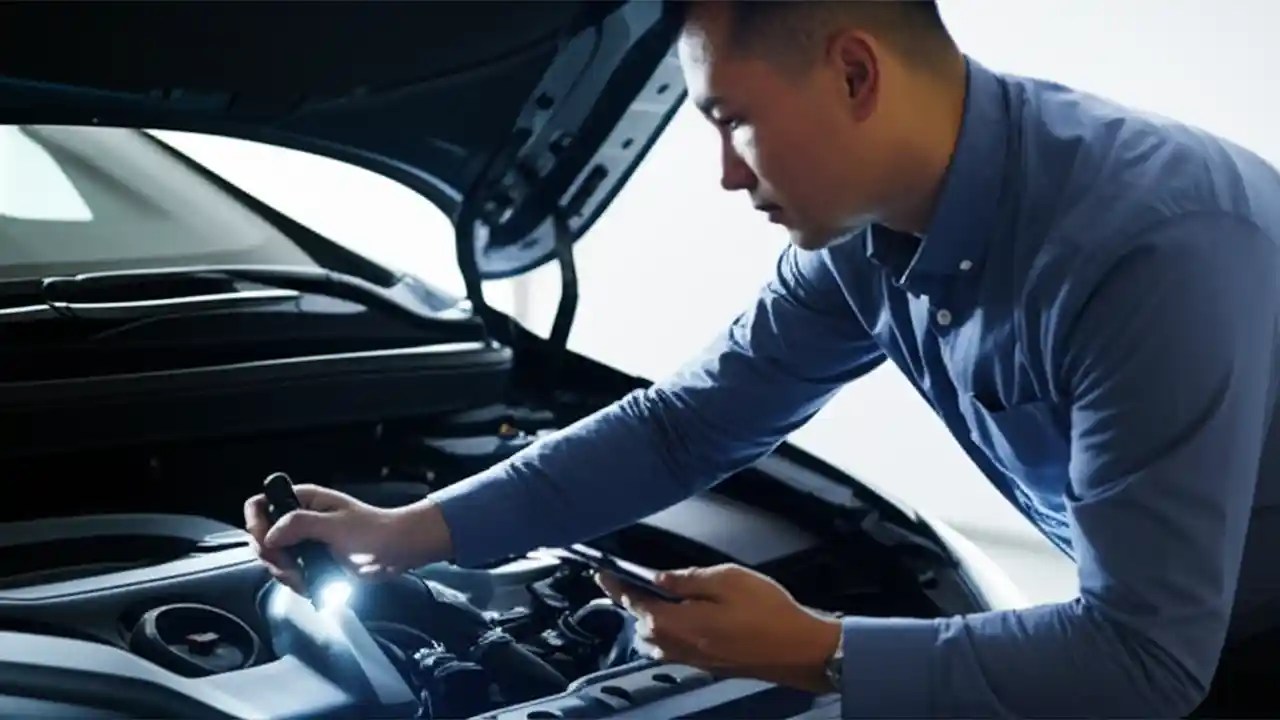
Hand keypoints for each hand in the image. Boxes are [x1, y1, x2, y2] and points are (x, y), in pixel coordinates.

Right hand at [242, 484, 438, 593]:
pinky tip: (311, 584)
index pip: (260, 504)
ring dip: (285, 574)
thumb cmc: (373, 531)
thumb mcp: (336, 525)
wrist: (397, 550)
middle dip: (272, 557)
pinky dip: (297, 582)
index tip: (268, 544)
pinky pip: (290, 574)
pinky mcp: (311, 561)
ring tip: (305, 578)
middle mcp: (298, 519)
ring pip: (273, 560)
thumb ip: (301, 525)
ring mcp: (303, 541)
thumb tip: (270, 534)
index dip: (256, 524)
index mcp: (302, 501)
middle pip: (261, 537)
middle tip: (291, 568)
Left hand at [596, 563, 841, 692]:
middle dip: (637, 601)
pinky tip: (688, 617)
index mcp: (675, 623)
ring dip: (654, 619)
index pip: (633, 601)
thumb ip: (686, 579)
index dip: (616, 585)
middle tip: (639, 578)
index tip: (603, 573)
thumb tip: (658, 578)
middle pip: (641, 623)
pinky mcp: (707, 666)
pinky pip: (675, 648)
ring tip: (664, 597)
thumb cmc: (766, 611)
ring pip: (657, 639)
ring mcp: (691, 660)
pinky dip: (671, 631)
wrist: (799, 650)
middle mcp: (676, 646)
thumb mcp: (726, 580)